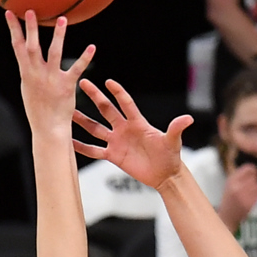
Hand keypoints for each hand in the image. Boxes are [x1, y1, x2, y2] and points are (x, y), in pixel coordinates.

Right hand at [7, 11, 94, 137]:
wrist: (48, 128)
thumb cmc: (39, 110)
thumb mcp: (28, 88)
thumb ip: (29, 71)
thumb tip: (27, 57)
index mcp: (26, 73)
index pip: (17, 46)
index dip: (13, 29)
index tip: (10, 13)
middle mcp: (37, 74)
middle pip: (32, 47)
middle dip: (31, 28)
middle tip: (31, 10)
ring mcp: (52, 79)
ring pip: (54, 53)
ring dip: (58, 35)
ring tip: (62, 18)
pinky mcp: (67, 86)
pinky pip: (76, 69)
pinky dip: (84, 58)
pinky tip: (92, 47)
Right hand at [73, 79, 194, 189]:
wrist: (165, 174)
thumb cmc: (170, 156)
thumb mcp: (172, 141)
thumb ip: (176, 129)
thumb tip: (188, 119)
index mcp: (138, 123)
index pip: (126, 103)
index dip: (118, 93)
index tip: (108, 81)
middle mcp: (124, 129)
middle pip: (106, 110)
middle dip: (95, 96)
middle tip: (81, 83)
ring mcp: (117, 141)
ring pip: (95, 128)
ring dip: (82, 120)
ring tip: (68, 111)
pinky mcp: (113, 155)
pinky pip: (94, 150)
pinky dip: (82, 147)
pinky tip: (69, 141)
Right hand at [218, 159, 256, 230]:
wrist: (227, 218)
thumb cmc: (228, 200)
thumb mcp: (229, 184)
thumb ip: (239, 175)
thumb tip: (253, 167)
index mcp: (231, 181)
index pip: (248, 169)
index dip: (253, 169)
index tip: (255, 170)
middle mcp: (237, 188)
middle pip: (254, 177)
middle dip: (254, 179)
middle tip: (250, 184)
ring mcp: (243, 196)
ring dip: (256, 187)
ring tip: (249, 192)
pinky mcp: (249, 204)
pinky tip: (250, 198)